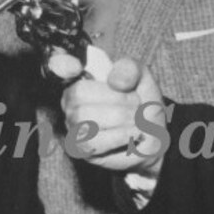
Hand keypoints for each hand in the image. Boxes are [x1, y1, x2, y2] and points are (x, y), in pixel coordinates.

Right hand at [58, 55, 167, 173]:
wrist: (154, 135)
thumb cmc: (141, 104)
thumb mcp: (141, 77)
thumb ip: (129, 69)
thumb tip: (114, 81)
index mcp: (81, 77)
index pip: (58, 65)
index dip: (61, 64)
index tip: (75, 66)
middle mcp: (70, 100)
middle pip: (78, 93)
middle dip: (116, 98)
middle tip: (136, 103)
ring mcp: (72, 125)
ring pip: (85, 118)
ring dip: (121, 118)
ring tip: (136, 120)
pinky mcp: (80, 149)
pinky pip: (93, 141)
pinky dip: (119, 136)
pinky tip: (132, 133)